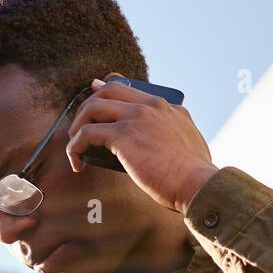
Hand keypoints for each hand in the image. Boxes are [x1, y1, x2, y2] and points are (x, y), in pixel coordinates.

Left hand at [66, 75, 218, 214]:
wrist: (197, 184)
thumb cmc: (194, 176)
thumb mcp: (189, 143)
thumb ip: (175, 134)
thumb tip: (162, 144)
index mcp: (168, 107)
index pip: (131, 88)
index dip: (108, 89)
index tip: (95, 92)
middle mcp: (152, 106)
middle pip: (109, 90)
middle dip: (88, 105)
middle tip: (80, 126)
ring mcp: (137, 118)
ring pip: (93, 107)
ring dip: (78, 125)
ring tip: (76, 145)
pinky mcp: (123, 136)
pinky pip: (87, 133)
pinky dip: (75, 147)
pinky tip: (77, 161)